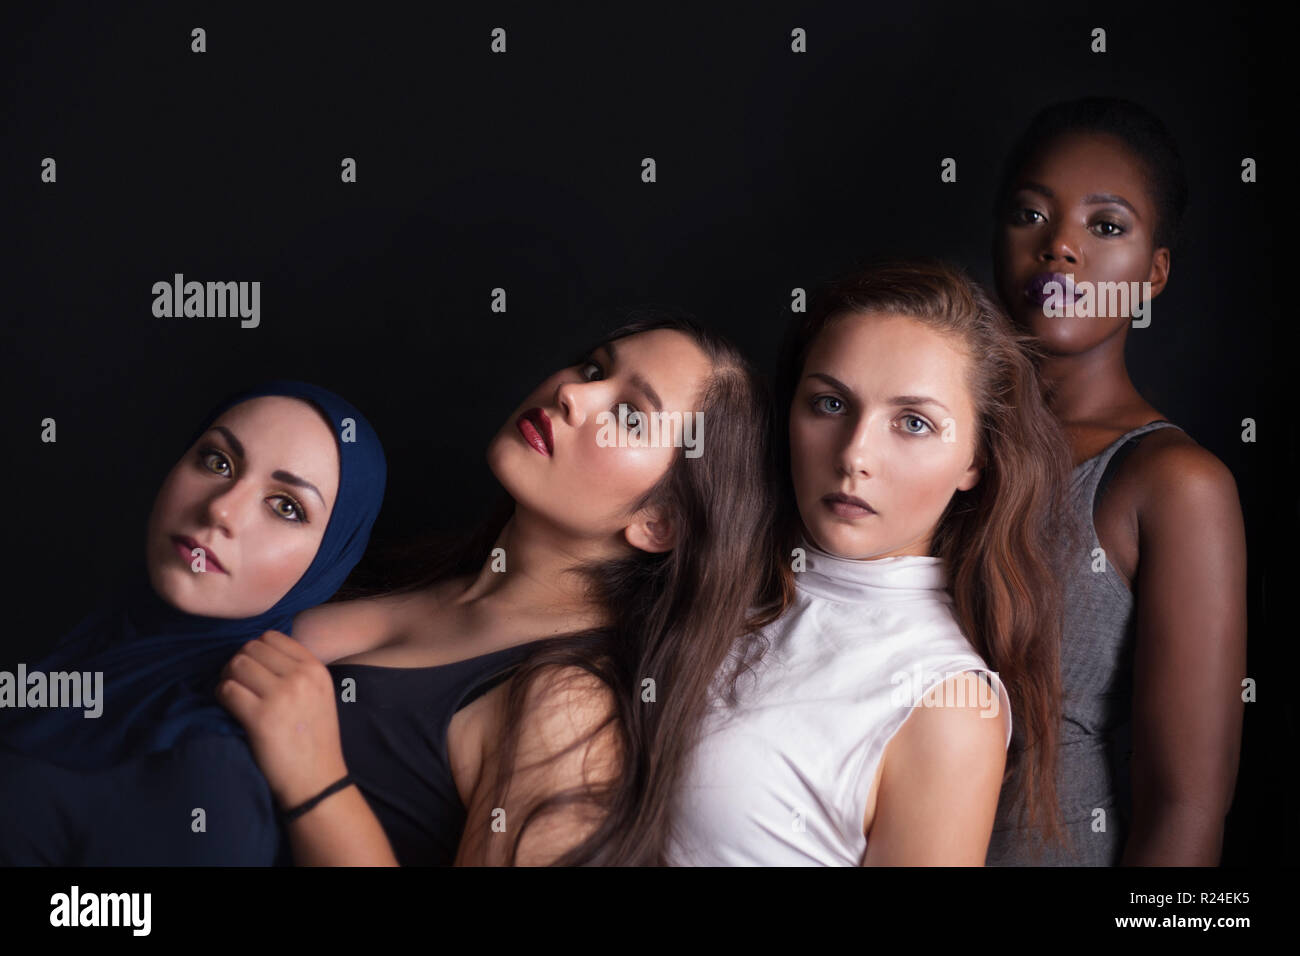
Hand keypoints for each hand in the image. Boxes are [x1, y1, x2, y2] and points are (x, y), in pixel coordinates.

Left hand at [217, 629, 349, 810]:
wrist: (317, 780)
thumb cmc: (315, 739)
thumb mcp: (320, 695)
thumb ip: (297, 671)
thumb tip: (258, 652)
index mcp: (316, 669)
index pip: (272, 637)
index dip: (255, 651)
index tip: (253, 669)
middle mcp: (301, 677)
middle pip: (251, 649)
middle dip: (238, 663)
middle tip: (237, 683)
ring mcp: (281, 696)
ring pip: (237, 665)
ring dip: (227, 678)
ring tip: (232, 695)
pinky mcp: (261, 718)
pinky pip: (227, 690)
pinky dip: (221, 695)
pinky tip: (228, 707)